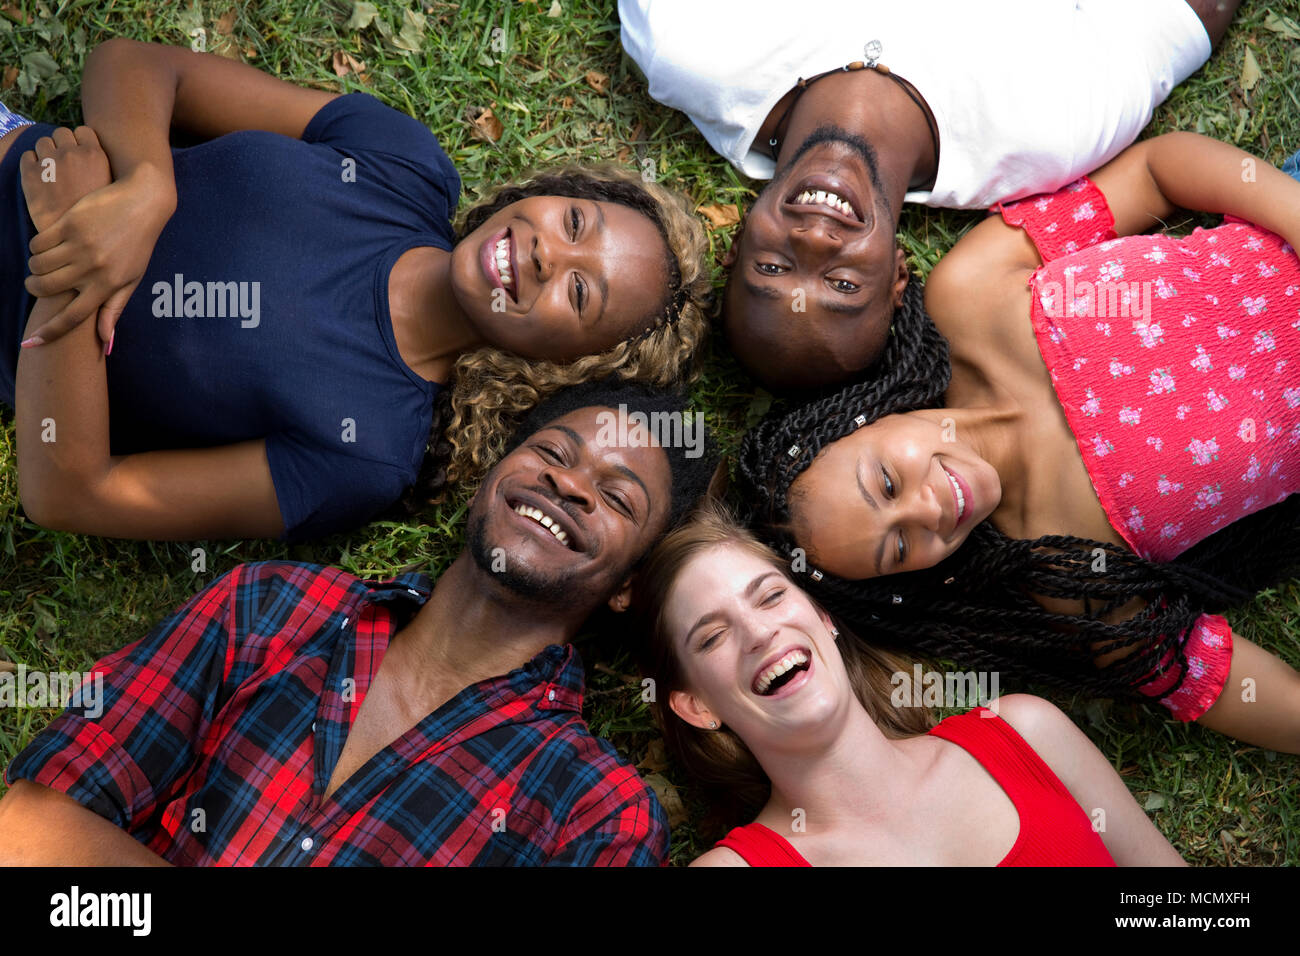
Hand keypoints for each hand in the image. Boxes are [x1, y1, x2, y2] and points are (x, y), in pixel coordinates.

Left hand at [19, 127, 110, 231]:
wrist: (78, 242)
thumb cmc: (99, 220)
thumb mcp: (112, 190)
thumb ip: (104, 168)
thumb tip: (93, 155)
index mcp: (96, 155)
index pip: (84, 131)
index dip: (82, 142)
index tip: (82, 156)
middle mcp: (72, 153)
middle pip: (62, 133)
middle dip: (62, 145)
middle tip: (66, 166)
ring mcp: (50, 162)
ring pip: (43, 142)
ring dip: (45, 153)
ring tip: (52, 173)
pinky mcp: (30, 173)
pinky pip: (27, 156)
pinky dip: (32, 164)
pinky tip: (41, 180)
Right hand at [20, 126, 174, 348]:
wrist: (142, 202)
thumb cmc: (138, 245)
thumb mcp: (132, 279)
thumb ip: (114, 308)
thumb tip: (105, 341)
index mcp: (109, 286)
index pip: (74, 318)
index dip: (50, 333)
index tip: (30, 343)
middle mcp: (93, 269)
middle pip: (46, 289)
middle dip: (35, 288)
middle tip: (37, 283)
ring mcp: (80, 246)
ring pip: (38, 265)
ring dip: (35, 266)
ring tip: (45, 262)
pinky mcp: (69, 224)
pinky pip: (39, 242)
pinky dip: (38, 246)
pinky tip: (48, 243)